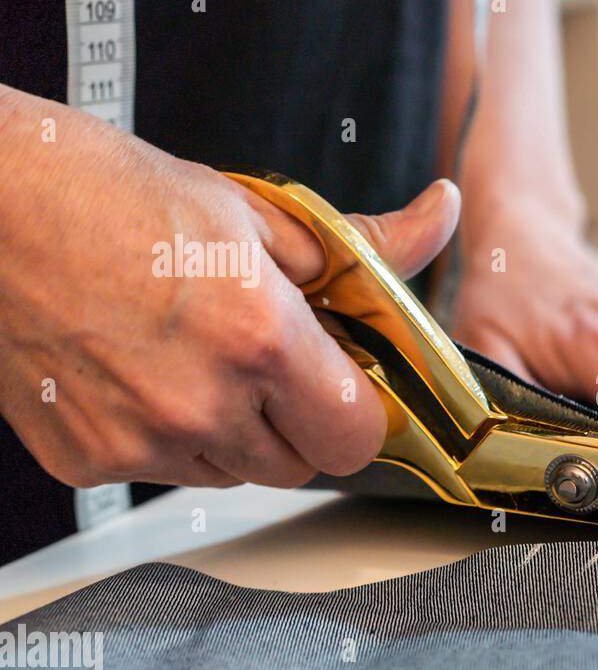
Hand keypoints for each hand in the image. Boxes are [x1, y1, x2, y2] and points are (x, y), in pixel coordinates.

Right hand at [0, 87, 459, 488]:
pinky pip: (165, 474)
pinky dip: (169, 440)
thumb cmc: (108, 195)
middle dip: (301, 421)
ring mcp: (139, 442)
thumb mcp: (254, 212)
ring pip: (234, 473)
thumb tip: (439, 219)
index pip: (357, 437)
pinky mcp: (86, 461)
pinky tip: (144, 374)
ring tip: (195, 358)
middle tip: (269, 363)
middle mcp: (202, 405)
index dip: (357, 411)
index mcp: (258, 338)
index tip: (345, 384)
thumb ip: (362, 244)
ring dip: (237, 433)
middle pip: (301, 466)